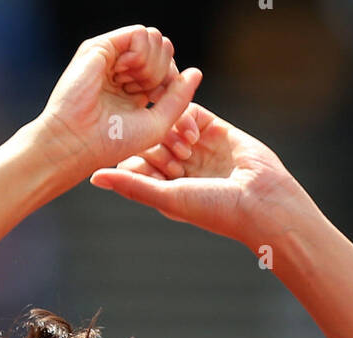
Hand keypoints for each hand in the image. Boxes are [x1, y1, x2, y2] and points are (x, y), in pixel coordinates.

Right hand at [35, 25, 201, 181]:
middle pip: (163, 51)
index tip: (167, 109)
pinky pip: (139, 34)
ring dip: (154, 64)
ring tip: (137, 86)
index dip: (174, 84)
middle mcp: (124, 73)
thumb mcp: (157, 124)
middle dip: (165, 72)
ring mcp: (112, 58)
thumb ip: (178, 97)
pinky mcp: (101, 47)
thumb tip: (196, 72)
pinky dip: (142, 54)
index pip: (168, 70)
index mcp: (136, 92)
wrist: (76, 141)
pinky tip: (129, 73)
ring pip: (154, 39)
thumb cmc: (111, 142)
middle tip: (151, 96)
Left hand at [88, 101, 301, 247]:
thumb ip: (130, 185)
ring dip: (171, 131)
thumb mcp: (167, 197)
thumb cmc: (214, 208)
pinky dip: (187, 116)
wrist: (260, 199)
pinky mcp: (216, 130)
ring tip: (184, 148)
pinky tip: (191, 128)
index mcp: (165, 190)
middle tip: (166, 154)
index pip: (136, 165)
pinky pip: (192, 112)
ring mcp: (198, 148)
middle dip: (154, 143)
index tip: (136, 156)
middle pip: (151, 142)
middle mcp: (180, 169)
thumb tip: (92, 177)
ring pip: (170, 125)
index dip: (134, 157)